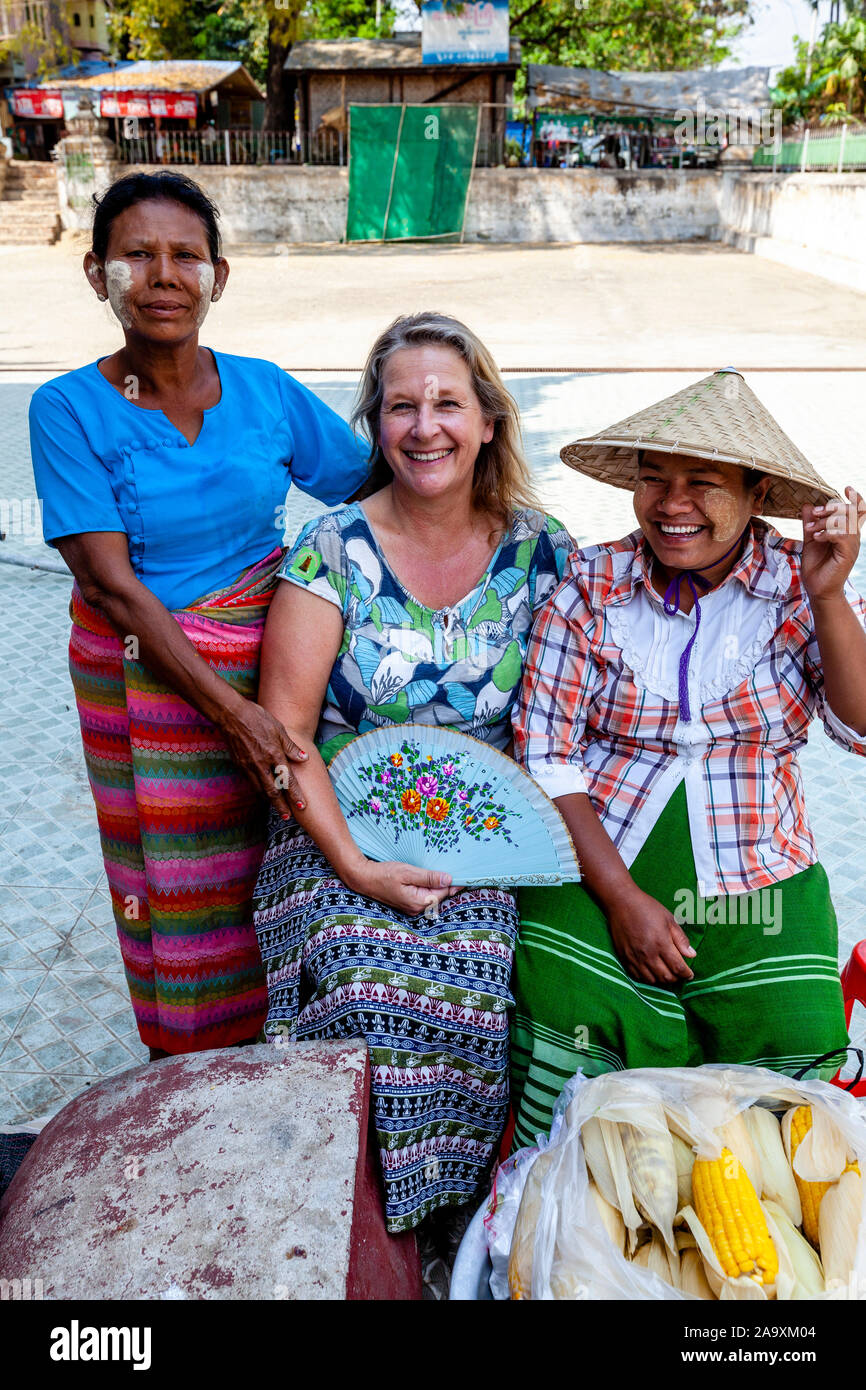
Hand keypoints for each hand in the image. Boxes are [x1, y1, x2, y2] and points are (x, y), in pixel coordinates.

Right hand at [218, 697, 307, 818]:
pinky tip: (262, 792)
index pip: (287, 780)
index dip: (295, 795)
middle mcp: (261, 764)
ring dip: (269, 800)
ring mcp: (248, 766)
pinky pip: (251, 782)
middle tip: (287, 817)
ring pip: (260, 789)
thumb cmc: (257, 718)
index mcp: (274, 754)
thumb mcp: (279, 730)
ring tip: (277, 808)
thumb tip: (304, 759)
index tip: (302, 807)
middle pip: (272, 791)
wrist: (231, 715)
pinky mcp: (239, 765)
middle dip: (281, 806)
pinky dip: (258, 790)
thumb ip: (291, 747)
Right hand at [344, 857, 452, 916]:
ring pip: (432, 895)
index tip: (464, 873)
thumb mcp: (407, 872)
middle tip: (453, 867)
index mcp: (418, 902)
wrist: (364, 878)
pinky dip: (428, 887)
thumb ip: (429, 877)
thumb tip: (449, 880)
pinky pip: (424, 895)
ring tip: (439, 871)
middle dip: (445, 883)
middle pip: (439, 895)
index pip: (443, 892)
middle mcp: (417, 908)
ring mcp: (412, 907)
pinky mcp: (408, 903)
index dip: (453, 882)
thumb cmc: (384, 874)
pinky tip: (427, 877)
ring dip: (436, 884)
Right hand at [605, 884, 695, 986]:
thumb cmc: (647, 908)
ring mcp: (634, 957)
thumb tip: (692, 955)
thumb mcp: (669, 919)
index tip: (690, 974)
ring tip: (666, 972)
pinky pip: (637, 977)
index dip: (686, 974)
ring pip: (652, 980)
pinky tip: (651, 971)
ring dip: (662, 979)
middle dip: (676, 978)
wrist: (621, 903)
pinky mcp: (624, 958)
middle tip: (679, 974)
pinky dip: (647, 978)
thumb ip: (681, 939)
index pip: (678, 968)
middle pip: (666, 977)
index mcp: (661, 943)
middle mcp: (648, 954)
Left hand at [802, 488, 864, 602]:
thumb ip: (810, 523)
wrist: (817, 589)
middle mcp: (853, 537)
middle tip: (815, 513)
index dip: (855, 498)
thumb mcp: (810, 540)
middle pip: (851, 512)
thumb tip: (808, 505)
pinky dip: (828, 533)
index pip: (858, 511)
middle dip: (832, 507)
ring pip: (844, 522)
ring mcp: (852, 546)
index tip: (847, 488)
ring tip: (810, 530)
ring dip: (825, 522)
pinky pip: (842, 536)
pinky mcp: (847, 554)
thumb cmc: (816, 566)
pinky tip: (816, 538)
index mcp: (846, 532)